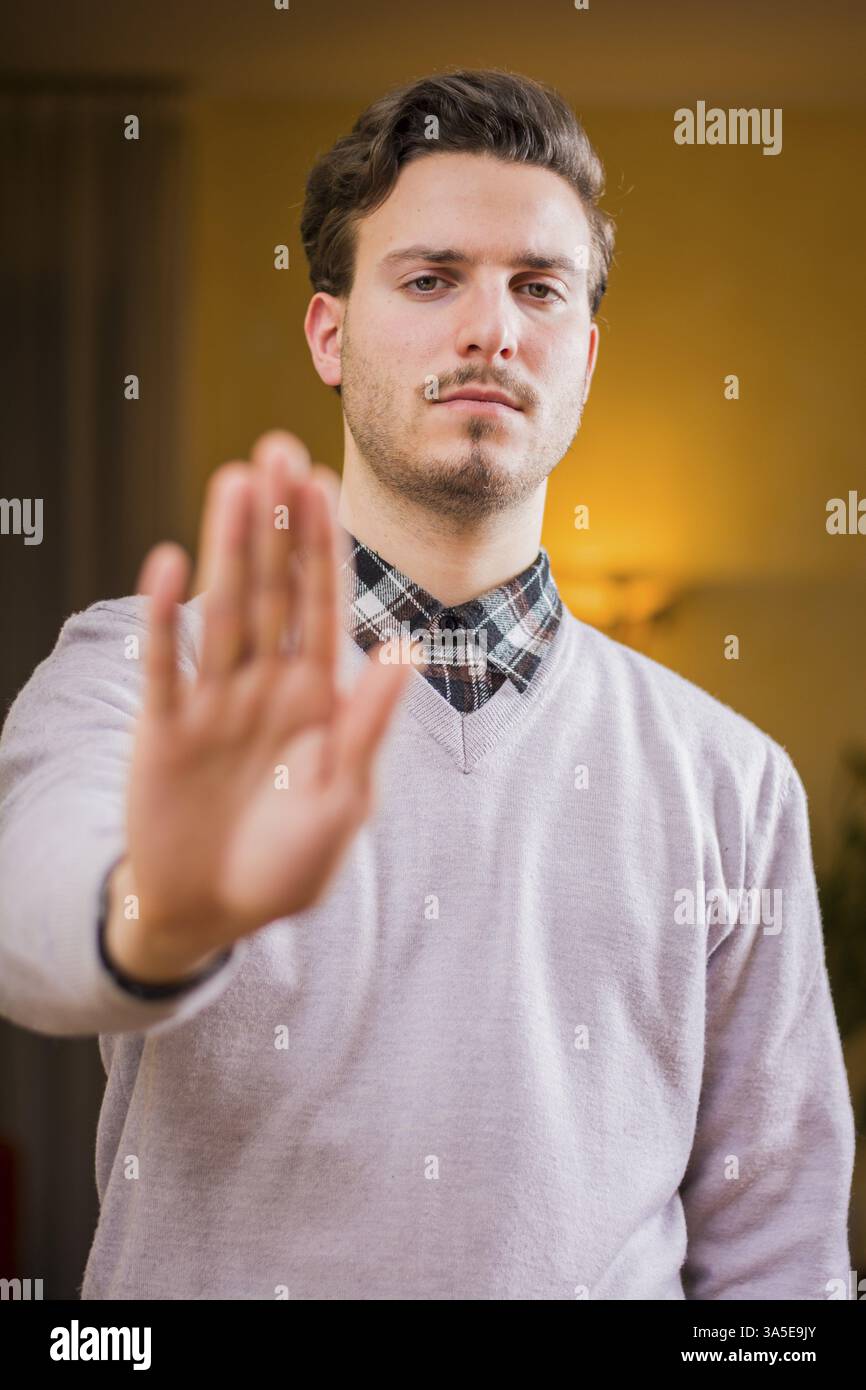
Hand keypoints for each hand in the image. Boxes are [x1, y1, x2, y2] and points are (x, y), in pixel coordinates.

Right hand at [108, 432, 411, 980]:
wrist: (212, 911)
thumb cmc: (287, 864)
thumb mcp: (342, 800)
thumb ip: (367, 724)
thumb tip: (403, 648)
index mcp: (318, 696)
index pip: (323, 605)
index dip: (323, 546)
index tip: (324, 483)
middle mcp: (267, 683)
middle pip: (273, 588)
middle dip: (277, 523)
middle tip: (275, 448)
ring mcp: (215, 699)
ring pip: (224, 609)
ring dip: (228, 547)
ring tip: (233, 482)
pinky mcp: (164, 724)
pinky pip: (166, 662)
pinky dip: (165, 617)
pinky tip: (170, 564)